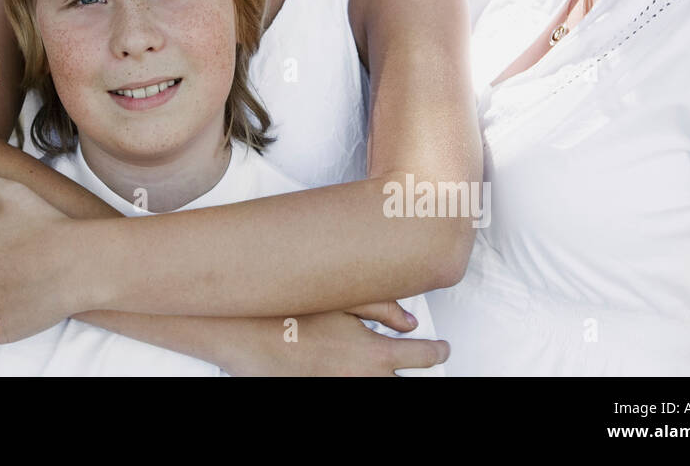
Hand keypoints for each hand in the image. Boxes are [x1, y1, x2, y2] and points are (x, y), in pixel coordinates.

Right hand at [227, 302, 448, 375]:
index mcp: (374, 354)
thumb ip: (381, 308)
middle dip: (420, 375)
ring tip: (389, 366)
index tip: (443, 348)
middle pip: (406, 385)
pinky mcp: (320, 388)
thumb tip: (408, 320)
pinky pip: (350, 386)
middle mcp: (363, 379)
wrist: (245, 335)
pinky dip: (361, 377)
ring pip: (379, 388)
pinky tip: (356, 368)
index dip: (439, 351)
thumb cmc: (289, 310)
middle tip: (426, 365)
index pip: (424, 358)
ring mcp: (341, 388)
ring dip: (387, 376)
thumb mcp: (341, 299)